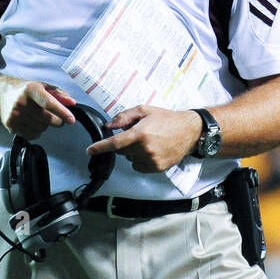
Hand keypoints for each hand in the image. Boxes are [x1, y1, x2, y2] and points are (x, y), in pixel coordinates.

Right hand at [0, 81, 75, 139]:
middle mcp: (21, 102)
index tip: (71, 119)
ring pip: (41, 128)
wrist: (3, 96)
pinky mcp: (11, 125)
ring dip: (45, 125)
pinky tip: (31, 123)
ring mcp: (15, 115)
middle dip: (57, 120)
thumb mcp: (43, 87)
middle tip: (55, 116)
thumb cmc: (26, 92)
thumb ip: (59, 94)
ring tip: (38, 117)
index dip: (62, 112)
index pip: (48, 103)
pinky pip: (32, 135)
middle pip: (47, 119)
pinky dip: (36, 131)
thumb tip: (72, 103)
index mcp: (31, 89)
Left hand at [87, 106, 203, 172]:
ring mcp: (152, 160)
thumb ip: (124, 117)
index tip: (90, 150)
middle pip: (121, 151)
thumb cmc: (166, 119)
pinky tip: (151, 150)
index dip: (100, 148)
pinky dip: (140, 159)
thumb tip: (109, 126)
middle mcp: (145, 149)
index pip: (115, 144)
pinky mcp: (157, 168)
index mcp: (140, 134)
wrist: (189, 131)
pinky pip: (139, 166)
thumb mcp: (144, 110)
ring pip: (130, 159)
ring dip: (133, 152)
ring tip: (148, 141)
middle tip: (137, 134)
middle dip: (124, 143)